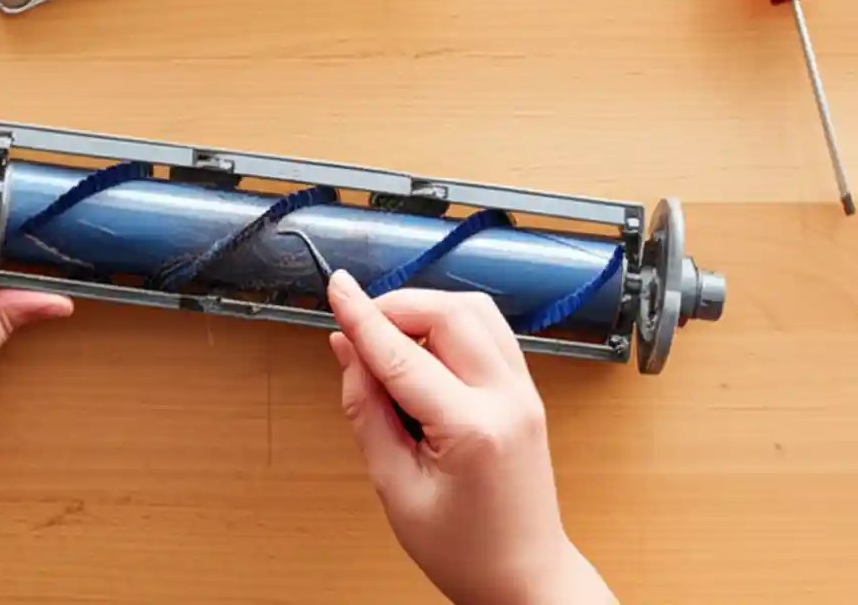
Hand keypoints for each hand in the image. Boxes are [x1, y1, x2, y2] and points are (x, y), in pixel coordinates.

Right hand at [326, 271, 615, 604]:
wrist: (522, 576)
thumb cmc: (463, 549)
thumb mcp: (394, 487)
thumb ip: (366, 410)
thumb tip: (347, 351)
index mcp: (473, 430)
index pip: (403, 355)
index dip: (362, 316)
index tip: (337, 288)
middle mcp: (509, 400)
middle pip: (450, 313)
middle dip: (397, 306)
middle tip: (359, 327)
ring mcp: (525, 392)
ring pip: (475, 311)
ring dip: (426, 311)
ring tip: (389, 342)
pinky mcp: (527, 391)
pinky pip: (489, 331)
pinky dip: (450, 325)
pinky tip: (422, 352)